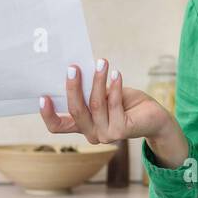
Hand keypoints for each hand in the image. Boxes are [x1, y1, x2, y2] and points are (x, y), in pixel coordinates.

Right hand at [38, 60, 175, 146]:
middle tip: (73, 67)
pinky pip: (114, 104)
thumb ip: (89, 90)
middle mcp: (92, 133)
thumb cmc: (126, 103)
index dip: (48, 114)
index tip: (43, 96)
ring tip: (102, 62)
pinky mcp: (121, 130)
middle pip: (75, 111)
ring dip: (98, 80)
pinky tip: (116, 74)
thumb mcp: (103, 94)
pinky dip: (114, 87)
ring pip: (95, 104)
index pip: (58, 126)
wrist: (154, 117)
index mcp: (83, 125)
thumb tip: (74, 68)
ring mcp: (106, 135)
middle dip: (73, 87)